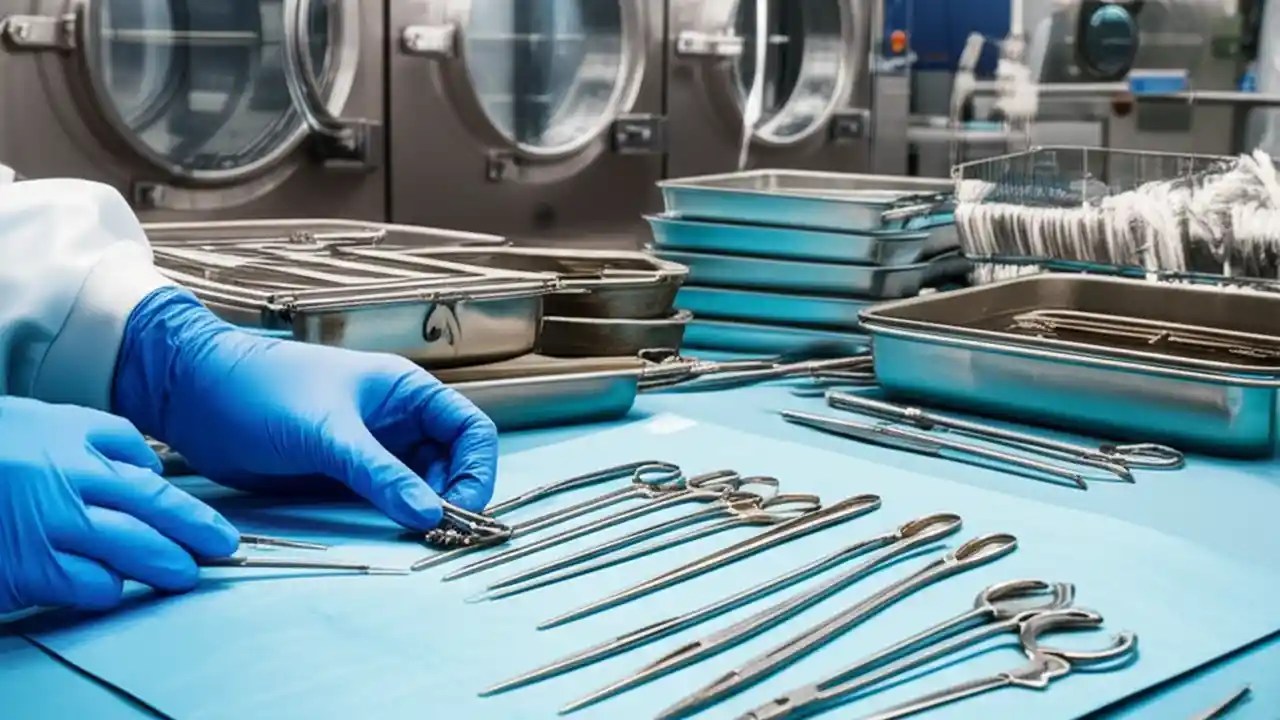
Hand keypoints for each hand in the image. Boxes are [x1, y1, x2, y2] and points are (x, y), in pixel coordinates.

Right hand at [0, 397, 238, 613]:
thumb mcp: (51, 420)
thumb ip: (108, 438)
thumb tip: (152, 468)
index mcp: (78, 454)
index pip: (154, 487)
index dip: (193, 514)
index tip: (219, 533)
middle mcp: (68, 492)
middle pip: (149, 521)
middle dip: (190, 542)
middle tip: (216, 556)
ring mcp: (47, 533)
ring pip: (123, 558)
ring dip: (158, 568)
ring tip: (180, 574)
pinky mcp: (25, 570)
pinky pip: (83, 586)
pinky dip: (105, 588)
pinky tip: (111, 585)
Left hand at [114, 288, 498, 531]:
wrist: (195, 396)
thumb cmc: (262, 391)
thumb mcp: (327, 434)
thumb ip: (380, 474)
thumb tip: (430, 515)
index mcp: (406, 391)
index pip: (470, 430)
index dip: (476, 470)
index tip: (462, 509)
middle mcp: (397, 419)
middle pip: (452, 462)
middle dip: (455, 497)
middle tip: (442, 535)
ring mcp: (372, 447)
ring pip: (421, 484)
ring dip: (426, 511)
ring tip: (420, 538)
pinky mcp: (344, 473)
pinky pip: (387, 497)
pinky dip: (397, 516)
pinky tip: (394, 533)